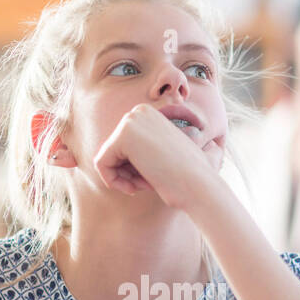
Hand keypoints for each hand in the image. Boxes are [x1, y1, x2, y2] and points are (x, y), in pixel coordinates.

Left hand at [92, 104, 225, 211]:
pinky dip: (113, 181)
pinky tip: (133, 187)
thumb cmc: (185, 177)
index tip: (152, 177)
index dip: (133, 169)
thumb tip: (121, 153)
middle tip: (146, 184)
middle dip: (125, 173)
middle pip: (112, 151)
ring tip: (143, 185)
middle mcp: (138, 111)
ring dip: (122, 179)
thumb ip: (142, 150)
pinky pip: (100, 164)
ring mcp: (131, 120)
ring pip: (106, 158)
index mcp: (147, 114)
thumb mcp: (162, 156)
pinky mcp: (123, 136)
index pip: (122, 147)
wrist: (199, 186)